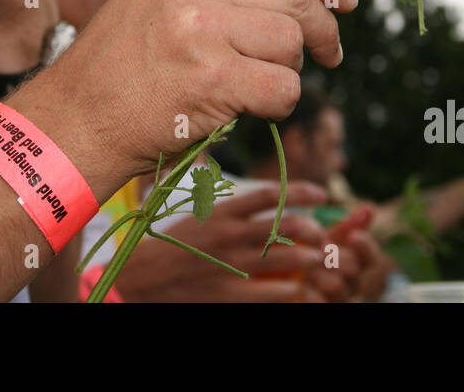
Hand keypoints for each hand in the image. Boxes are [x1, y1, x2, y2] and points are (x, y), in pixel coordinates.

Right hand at [8, 0, 356, 196]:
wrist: (75, 118)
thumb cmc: (125, 64)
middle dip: (323, 30)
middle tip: (328, 55)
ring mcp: (199, 29)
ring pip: (292, 43)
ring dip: (289, 71)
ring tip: (255, 84)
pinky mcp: (210, 79)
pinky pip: (284, 87)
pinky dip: (278, 104)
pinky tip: (247, 107)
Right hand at [114, 182, 335, 301]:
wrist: (142, 279)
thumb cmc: (169, 242)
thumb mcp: (193, 210)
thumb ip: (216, 193)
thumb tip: (229, 170)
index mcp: (222, 211)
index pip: (270, 194)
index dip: (301, 191)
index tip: (321, 193)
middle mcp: (230, 235)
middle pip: (287, 226)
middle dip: (314, 228)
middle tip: (321, 233)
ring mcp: (232, 265)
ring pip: (288, 258)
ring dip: (310, 258)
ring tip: (317, 260)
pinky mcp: (231, 294)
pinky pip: (274, 291)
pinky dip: (291, 289)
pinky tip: (297, 288)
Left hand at [305, 205, 391, 301]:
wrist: (285, 277)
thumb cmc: (309, 252)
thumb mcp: (326, 238)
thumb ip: (347, 226)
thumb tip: (370, 207)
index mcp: (355, 263)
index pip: (371, 256)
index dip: (365, 246)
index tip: (353, 236)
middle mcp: (350, 284)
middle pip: (354, 270)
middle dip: (336, 258)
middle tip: (319, 250)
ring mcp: (337, 298)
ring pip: (337, 287)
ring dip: (319, 274)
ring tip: (303, 267)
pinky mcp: (322, 306)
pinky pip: (320, 303)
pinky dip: (310, 293)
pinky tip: (300, 286)